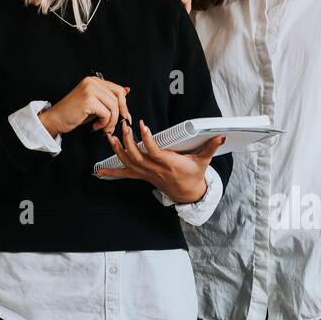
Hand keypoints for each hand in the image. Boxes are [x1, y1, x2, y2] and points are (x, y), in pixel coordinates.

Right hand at [39, 76, 130, 136]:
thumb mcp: (94, 103)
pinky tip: (95, 126)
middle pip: (118, 98)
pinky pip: (106, 114)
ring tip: (103, 127)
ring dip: (110, 121)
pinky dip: (104, 123)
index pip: (118, 89)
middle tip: (113, 125)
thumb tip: (127, 90)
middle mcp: (92, 82)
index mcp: (94, 81)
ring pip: (113, 107)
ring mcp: (90, 90)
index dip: (124, 104)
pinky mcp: (88, 101)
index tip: (124, 115)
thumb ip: (108, 97)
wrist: (56, 119)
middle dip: (118, 115)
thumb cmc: (74, 112)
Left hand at [98, 118, 224, 203]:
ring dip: (117, 151)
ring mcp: (147, 174)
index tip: (142, 125)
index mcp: (169, 164)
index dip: (147, 139)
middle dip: (128, 141)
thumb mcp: (203, 161)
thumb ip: (210, 147)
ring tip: (110, 137)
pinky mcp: (143, 176)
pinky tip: (99, 171)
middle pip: (137, 156)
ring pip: (129, 163)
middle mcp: (155, 170)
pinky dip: (112, 172)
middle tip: (123, 126)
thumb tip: (221, 135)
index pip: (155, 151)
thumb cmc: (194, 175)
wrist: (188, 194)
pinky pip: (125, 174)